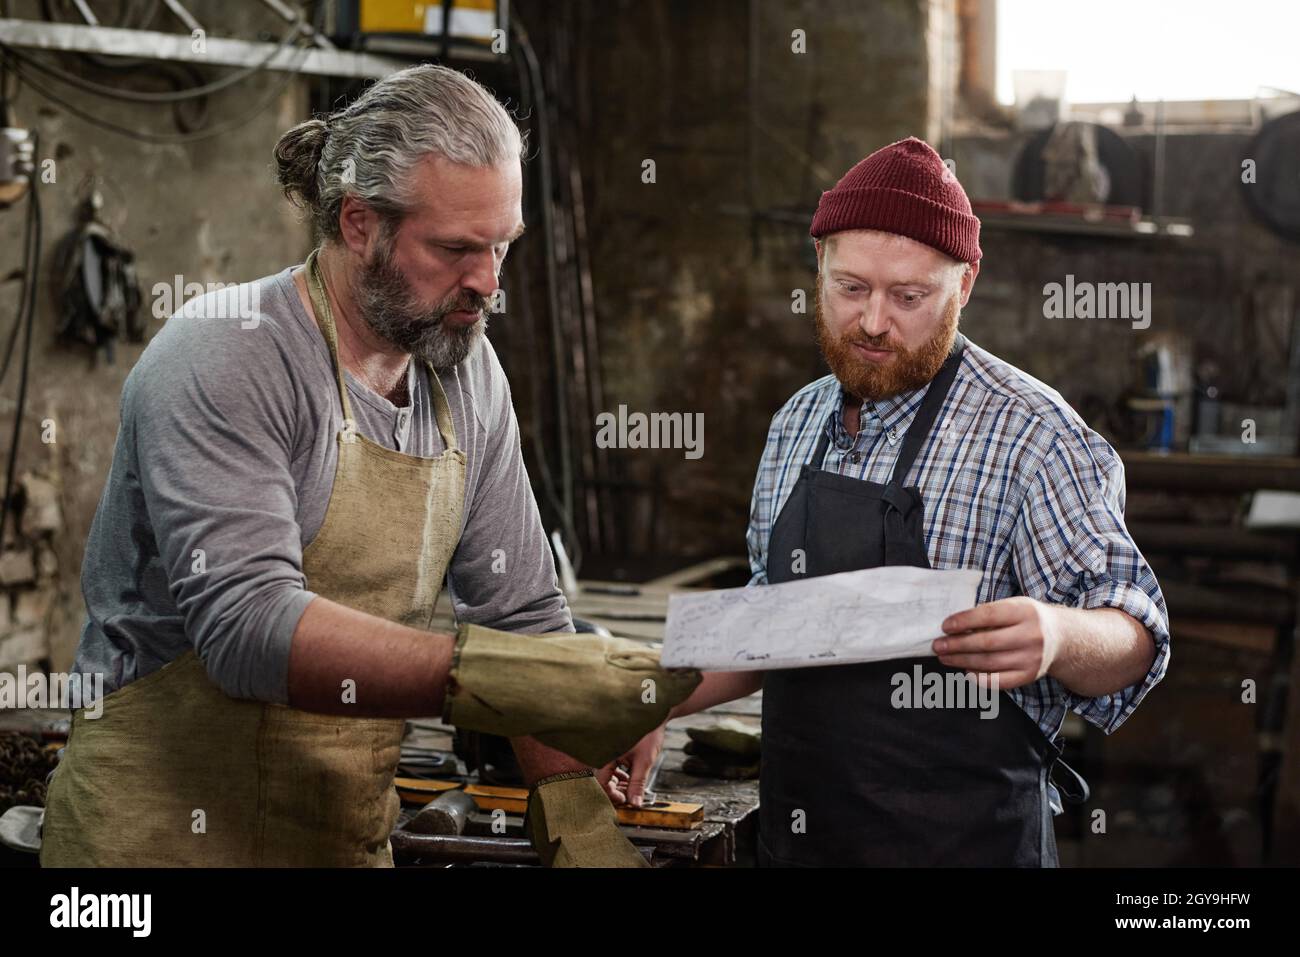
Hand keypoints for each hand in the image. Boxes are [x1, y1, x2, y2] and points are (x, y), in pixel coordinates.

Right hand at [596, 724, 664, 807]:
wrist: (653, 715)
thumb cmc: (648, 734)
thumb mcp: (644, 762)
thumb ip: (637, 784)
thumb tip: (635, 804)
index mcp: (606, 754)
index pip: (601, 782)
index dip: (613, 795)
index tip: (625, 800)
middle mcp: (604, 752)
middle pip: (603, 779)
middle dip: (616, 790)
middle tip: (629, 798)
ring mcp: (608, 750)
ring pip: (607, 773)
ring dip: (618, 784)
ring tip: (630, 790)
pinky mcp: (613, 749)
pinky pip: (611, 766)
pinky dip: (619, 774)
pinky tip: (629, 778)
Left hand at [933, 596, 1062, 689]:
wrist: (1061, 638)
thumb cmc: (1028, 619)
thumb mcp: (1014, 605)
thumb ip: (989, 613)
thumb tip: (954, 626)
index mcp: (1025, 612)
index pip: (988, 616)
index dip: (964, 621)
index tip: (945, 626)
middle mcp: (1031, 636)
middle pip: (986, 643)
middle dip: (957, 645)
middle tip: (937, 646)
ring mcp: (1032, 658)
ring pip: (989, 663)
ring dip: (962, 661)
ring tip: (945, 657)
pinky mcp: (1030, 676)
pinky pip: (999, 681)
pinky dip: (979, 678)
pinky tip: (965, 672)